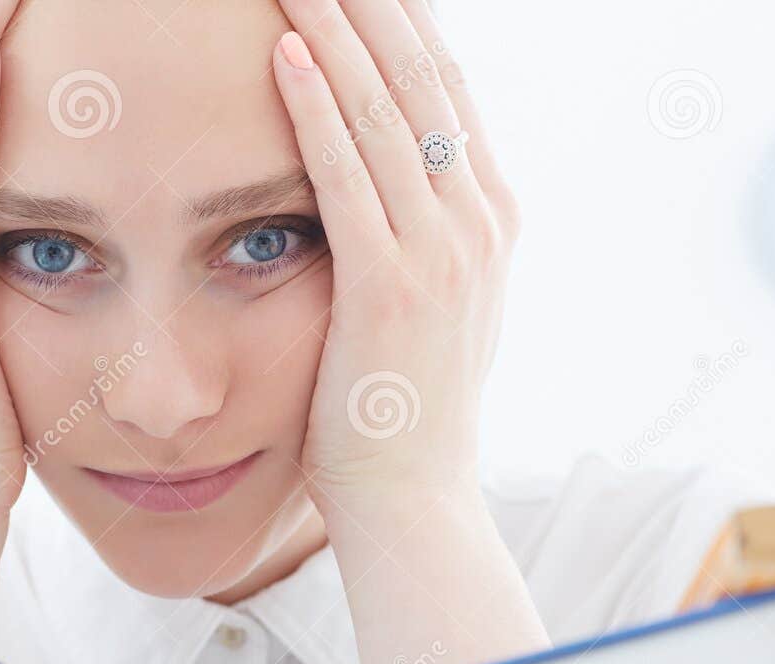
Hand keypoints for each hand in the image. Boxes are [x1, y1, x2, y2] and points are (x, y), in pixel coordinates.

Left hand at [272, 0, 515, 513]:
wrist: (413, 502)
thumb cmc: (399, 412)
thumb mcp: (429, 310)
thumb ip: (418, 240)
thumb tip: (382, 191)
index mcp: (490, 218)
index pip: (445, 87)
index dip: (403, 20)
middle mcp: (479, 221)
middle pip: (422, 74)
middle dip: (370, 0)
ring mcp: (443, 252)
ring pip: (386, 108)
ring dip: (337, 24)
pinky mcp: (392, 287)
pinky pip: (347, 176)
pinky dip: (316, 107)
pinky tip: (284, 51)